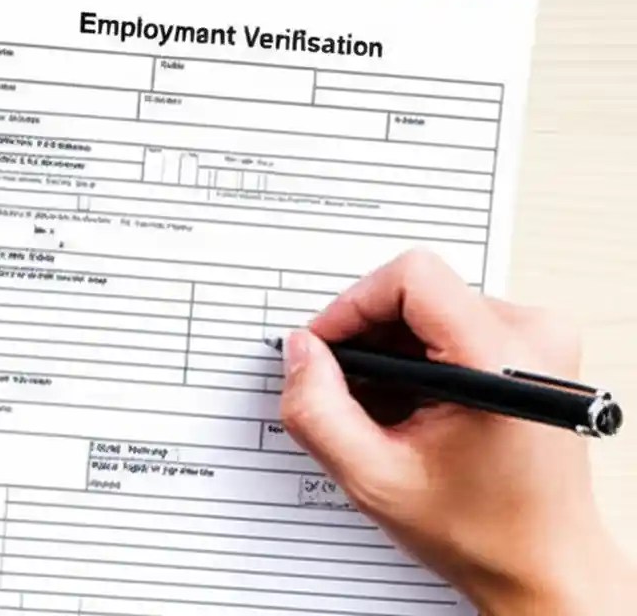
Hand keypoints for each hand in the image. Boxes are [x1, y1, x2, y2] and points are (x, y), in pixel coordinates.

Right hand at [279, 249, 631, 614]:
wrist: (544, 564)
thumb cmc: (482, 532)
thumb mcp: (375, 478)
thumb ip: (319, 411)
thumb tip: (299, 352)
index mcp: (501, 363)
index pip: (412, 278)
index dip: (352, 305)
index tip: (326, 345)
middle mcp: (532, 337)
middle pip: (418, 291)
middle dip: (367, 336)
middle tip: (346, 390)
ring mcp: (537, 340)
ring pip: (430, 306)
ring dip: (390, 350)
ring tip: (382, 407)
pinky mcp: (531, 350)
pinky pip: (452, 323)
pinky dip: (416, 358)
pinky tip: (409, 405)